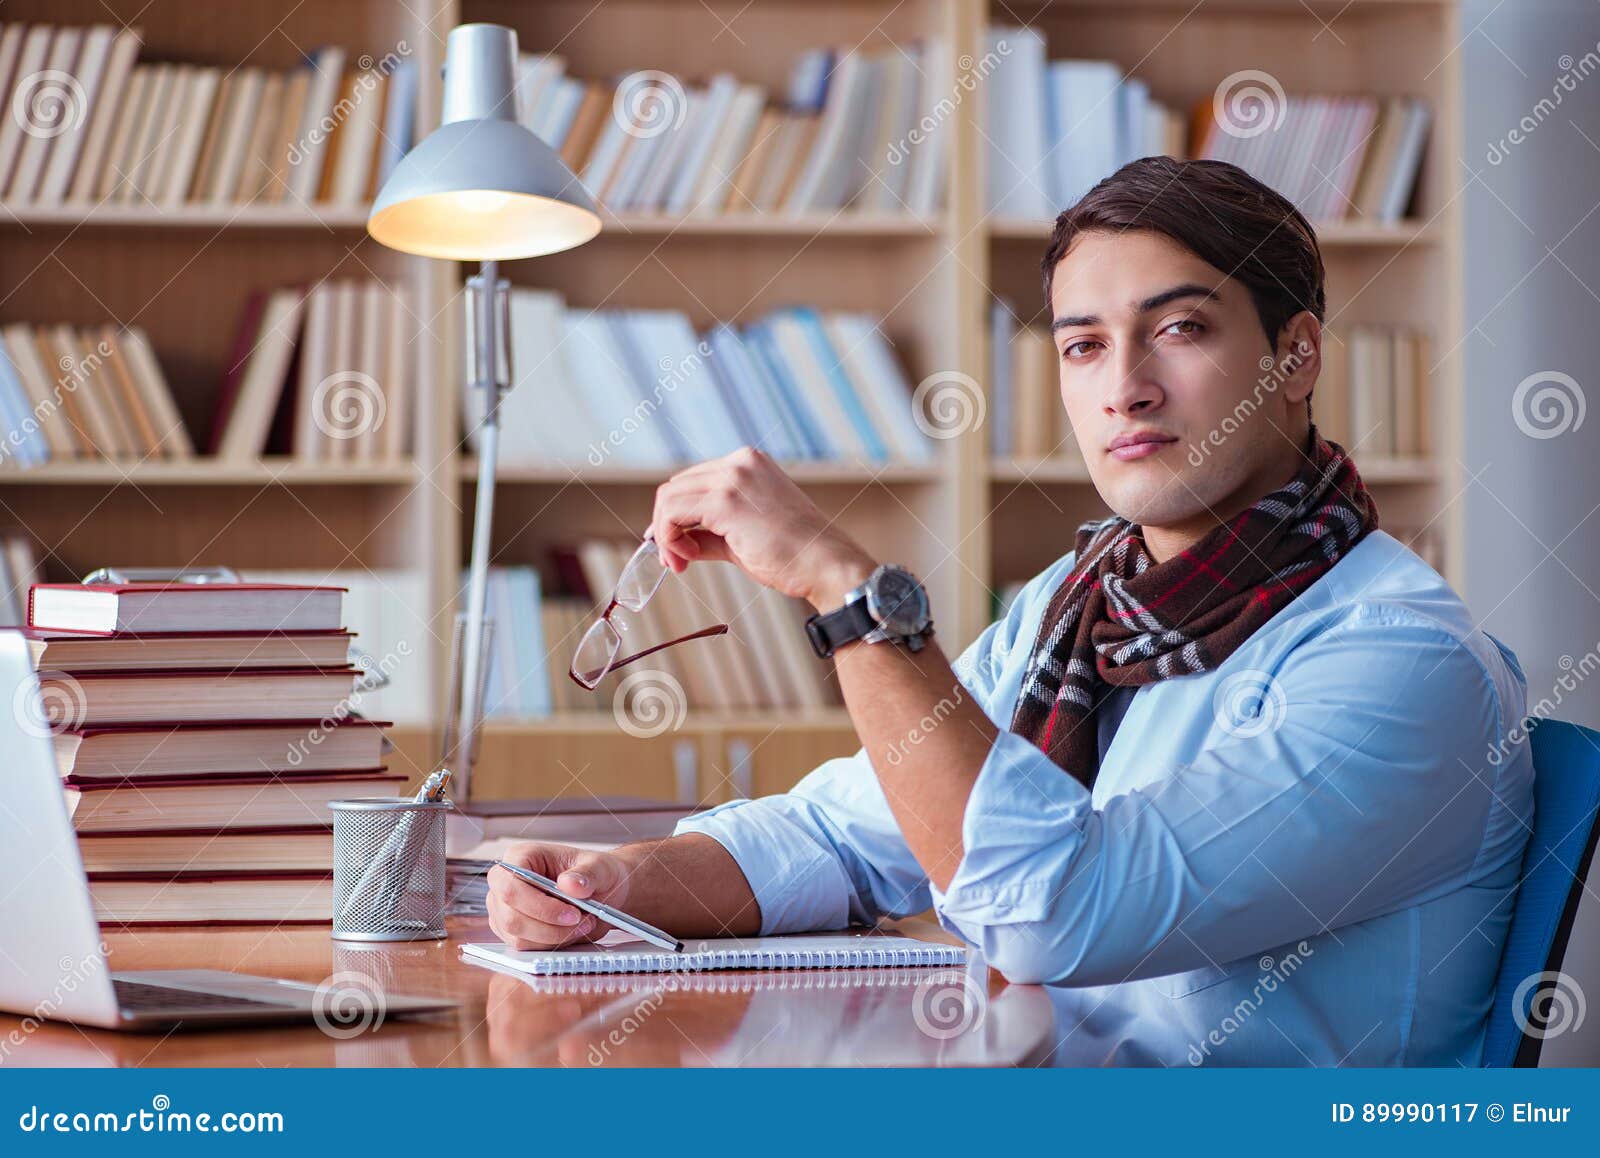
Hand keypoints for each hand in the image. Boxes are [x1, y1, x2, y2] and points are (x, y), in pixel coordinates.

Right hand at [485, 842, 630, 949]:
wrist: (603, 889)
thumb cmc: (594, 872)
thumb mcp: (600, 867)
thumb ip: (587, 874)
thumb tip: (569, 884)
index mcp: (521, 856)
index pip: (510, 885)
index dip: (538, 905)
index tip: (572, 914)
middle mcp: (506, 882)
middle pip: (510, 916)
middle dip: (549, 927)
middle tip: (580, 922)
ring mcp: (504, 908)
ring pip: (518, 936)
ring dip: (553, 937)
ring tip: (581, 924)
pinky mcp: (512, 930)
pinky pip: (524, 946)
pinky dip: (550, 944)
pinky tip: (569, 931)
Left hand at [647, 446, 875, 608]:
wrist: (825, 563)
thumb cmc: (795, 554)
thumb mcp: (744, 535)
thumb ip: (709, 531)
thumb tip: (677, 539)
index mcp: (748, 463)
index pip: (692, 481)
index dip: (676, 516)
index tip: (677, 546)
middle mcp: (739, 462)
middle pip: (676, 487)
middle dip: (667, 526)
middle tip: (675, 561)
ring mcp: (732, 478)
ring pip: (669, 499)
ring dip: (666, 534)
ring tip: (682, 563)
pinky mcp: (725, 501)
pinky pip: (673, 515)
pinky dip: (670, 539)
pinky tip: (687, 559)